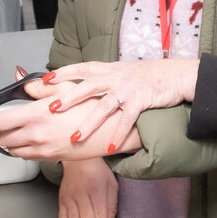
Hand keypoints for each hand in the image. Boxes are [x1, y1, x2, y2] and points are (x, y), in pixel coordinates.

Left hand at [0, 90, 120, 160]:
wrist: (108, 131)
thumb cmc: (90, 108)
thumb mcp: (63, 90)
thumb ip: (36, 86)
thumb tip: (19, 78)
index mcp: (36, 115)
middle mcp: (35, 134)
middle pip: (1, 138)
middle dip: (0, 130)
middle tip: (8, 121)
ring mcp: (41, 149)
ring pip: (12, 149)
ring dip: (12, 140)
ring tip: (25, 129)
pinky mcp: (48, 158)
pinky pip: (26, 155)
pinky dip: (24, 148)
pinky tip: (37, 138)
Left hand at [39, 59, 198, 152]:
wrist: (172, 75)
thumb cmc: (142, 76)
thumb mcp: (118, 72)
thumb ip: (97, 77)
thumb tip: (72, 84)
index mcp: (107, 70)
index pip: (81, 68)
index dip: (63, 73)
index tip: (45, 80)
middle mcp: (115, 78)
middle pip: (88, 87)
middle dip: (69, 98)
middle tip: (52, 108)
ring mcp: (127, 90)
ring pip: (104, 106)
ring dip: (89, 123)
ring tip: (76, 137)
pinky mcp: (141, 101)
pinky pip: (127, 120)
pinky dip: (118, 135)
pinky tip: (111, 148)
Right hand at [57, 159, 117, 217]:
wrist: (78, 159)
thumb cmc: (98, 172)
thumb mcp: (111, 184)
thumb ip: (112, 206)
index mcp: (97, 189)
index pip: (99, 213)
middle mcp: (82, 194)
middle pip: (86, 217)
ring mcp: (70, 197)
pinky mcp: (62, 200)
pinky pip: (61, 216)